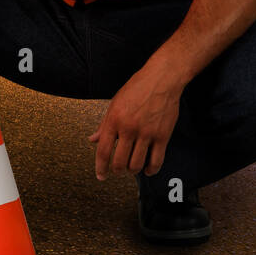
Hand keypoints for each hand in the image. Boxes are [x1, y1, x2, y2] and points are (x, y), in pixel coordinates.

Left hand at [89, 64, 183, 179]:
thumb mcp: (114, 104)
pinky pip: (156, 160)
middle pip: (120, 162)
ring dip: (132, 170)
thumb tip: (93, 140)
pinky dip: (151, 170)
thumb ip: (103, 125)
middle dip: (117, 171)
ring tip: (132, 168)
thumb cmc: (137, 88)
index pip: (103, 151)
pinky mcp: (163, 135)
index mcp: (114, 121)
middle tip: (117, 171)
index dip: (100, 167)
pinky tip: (148, 170)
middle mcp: (129, 129)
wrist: (162, 79)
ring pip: (137, 164)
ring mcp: (146, 133)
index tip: (101, 175)